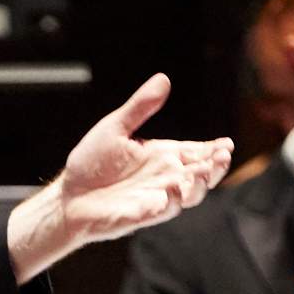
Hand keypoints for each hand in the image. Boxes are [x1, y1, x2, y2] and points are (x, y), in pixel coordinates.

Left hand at [7, 74, 232, 282]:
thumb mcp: (115, 128)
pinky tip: (172, 190)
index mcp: (162, 155)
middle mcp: (165, 177)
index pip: (197, 151)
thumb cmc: (91, 163)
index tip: (226, 143)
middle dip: (216, 165)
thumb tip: (163, 79)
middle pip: (202, 173)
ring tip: (202, 171)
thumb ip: (140, 108)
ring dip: (200, 184)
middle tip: (222, 155)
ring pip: (190, 194)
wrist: (68, 195)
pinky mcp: (143, 215)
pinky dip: (171, 201)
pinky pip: (164, 210)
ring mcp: (156, 197)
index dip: (215, 149)